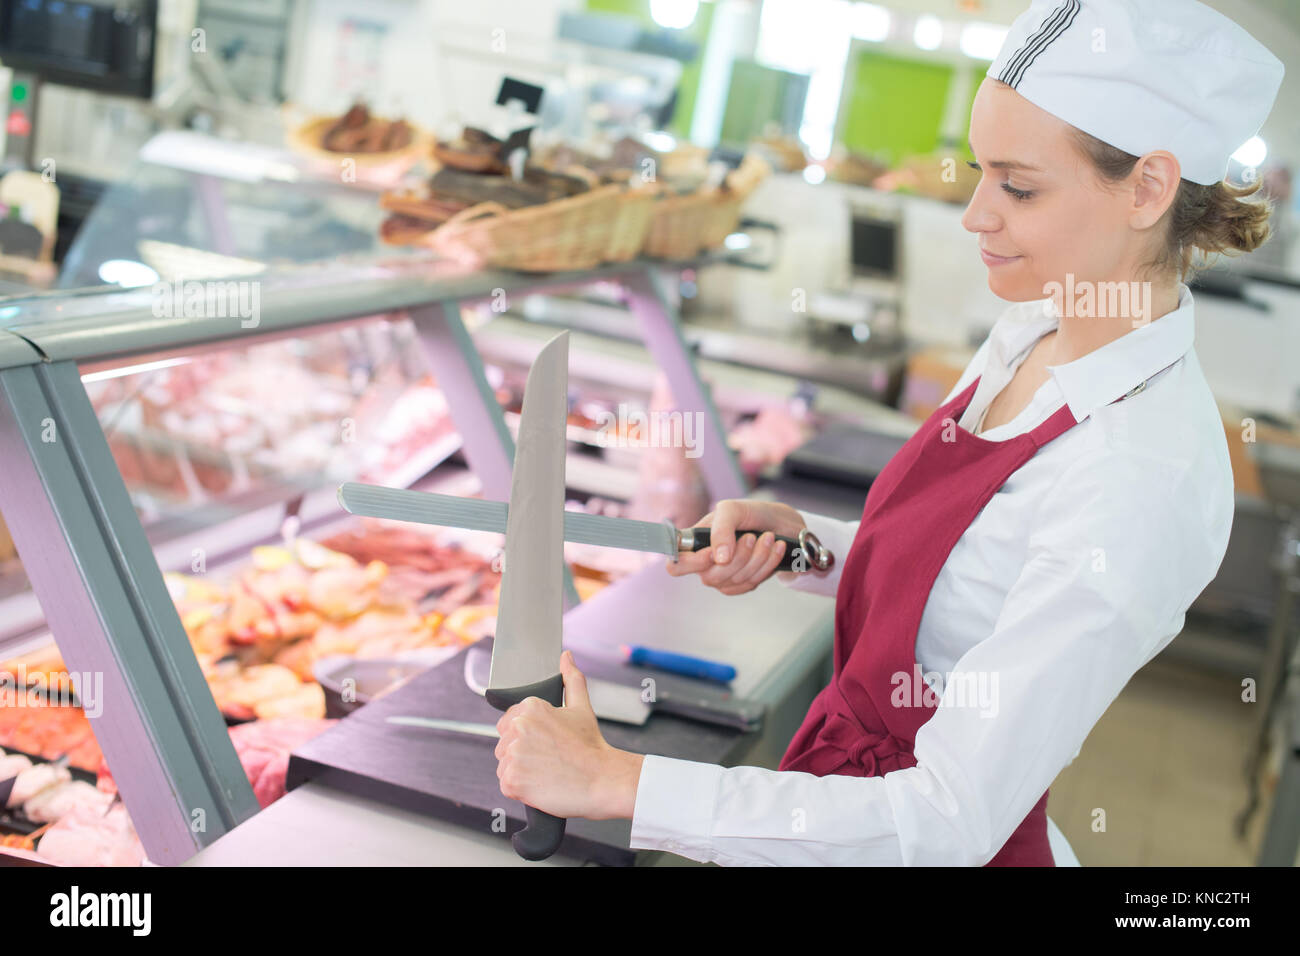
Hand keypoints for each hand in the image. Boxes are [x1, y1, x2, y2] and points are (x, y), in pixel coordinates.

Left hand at [494, 651, 644, 819]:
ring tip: (546, 771)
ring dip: (520, 770)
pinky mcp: (511, 780)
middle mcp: (518, 728)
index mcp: (530, 708)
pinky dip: (520, 788)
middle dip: (521, 751)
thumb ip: (571, 679)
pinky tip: (540, 784)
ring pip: (504, 763)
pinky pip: (506, 783)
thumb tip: (566, 657)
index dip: (527, 734)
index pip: (510, 720)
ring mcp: (513, 755)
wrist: (602, 780)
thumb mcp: (582, 707)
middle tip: (547, 758)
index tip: (544, 743)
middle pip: (504, 742)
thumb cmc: (592, 747)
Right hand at [665, 498, 806, 595]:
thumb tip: (719, 559)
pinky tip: (775, 548)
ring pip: (735, 580)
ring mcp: (723, 576)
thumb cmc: (751, 513)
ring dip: (758, 557)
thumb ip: (721, 529)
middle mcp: (705, 563)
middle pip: (710, 577)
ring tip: (769, 537)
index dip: (691, 564)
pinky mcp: (742, 584)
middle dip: (738, 557)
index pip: (676, 565)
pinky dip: (767, 564)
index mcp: (695, 543)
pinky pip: (750, 584)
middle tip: (751, 536)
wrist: (780, 523)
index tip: (712, 554)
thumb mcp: (733, 509)